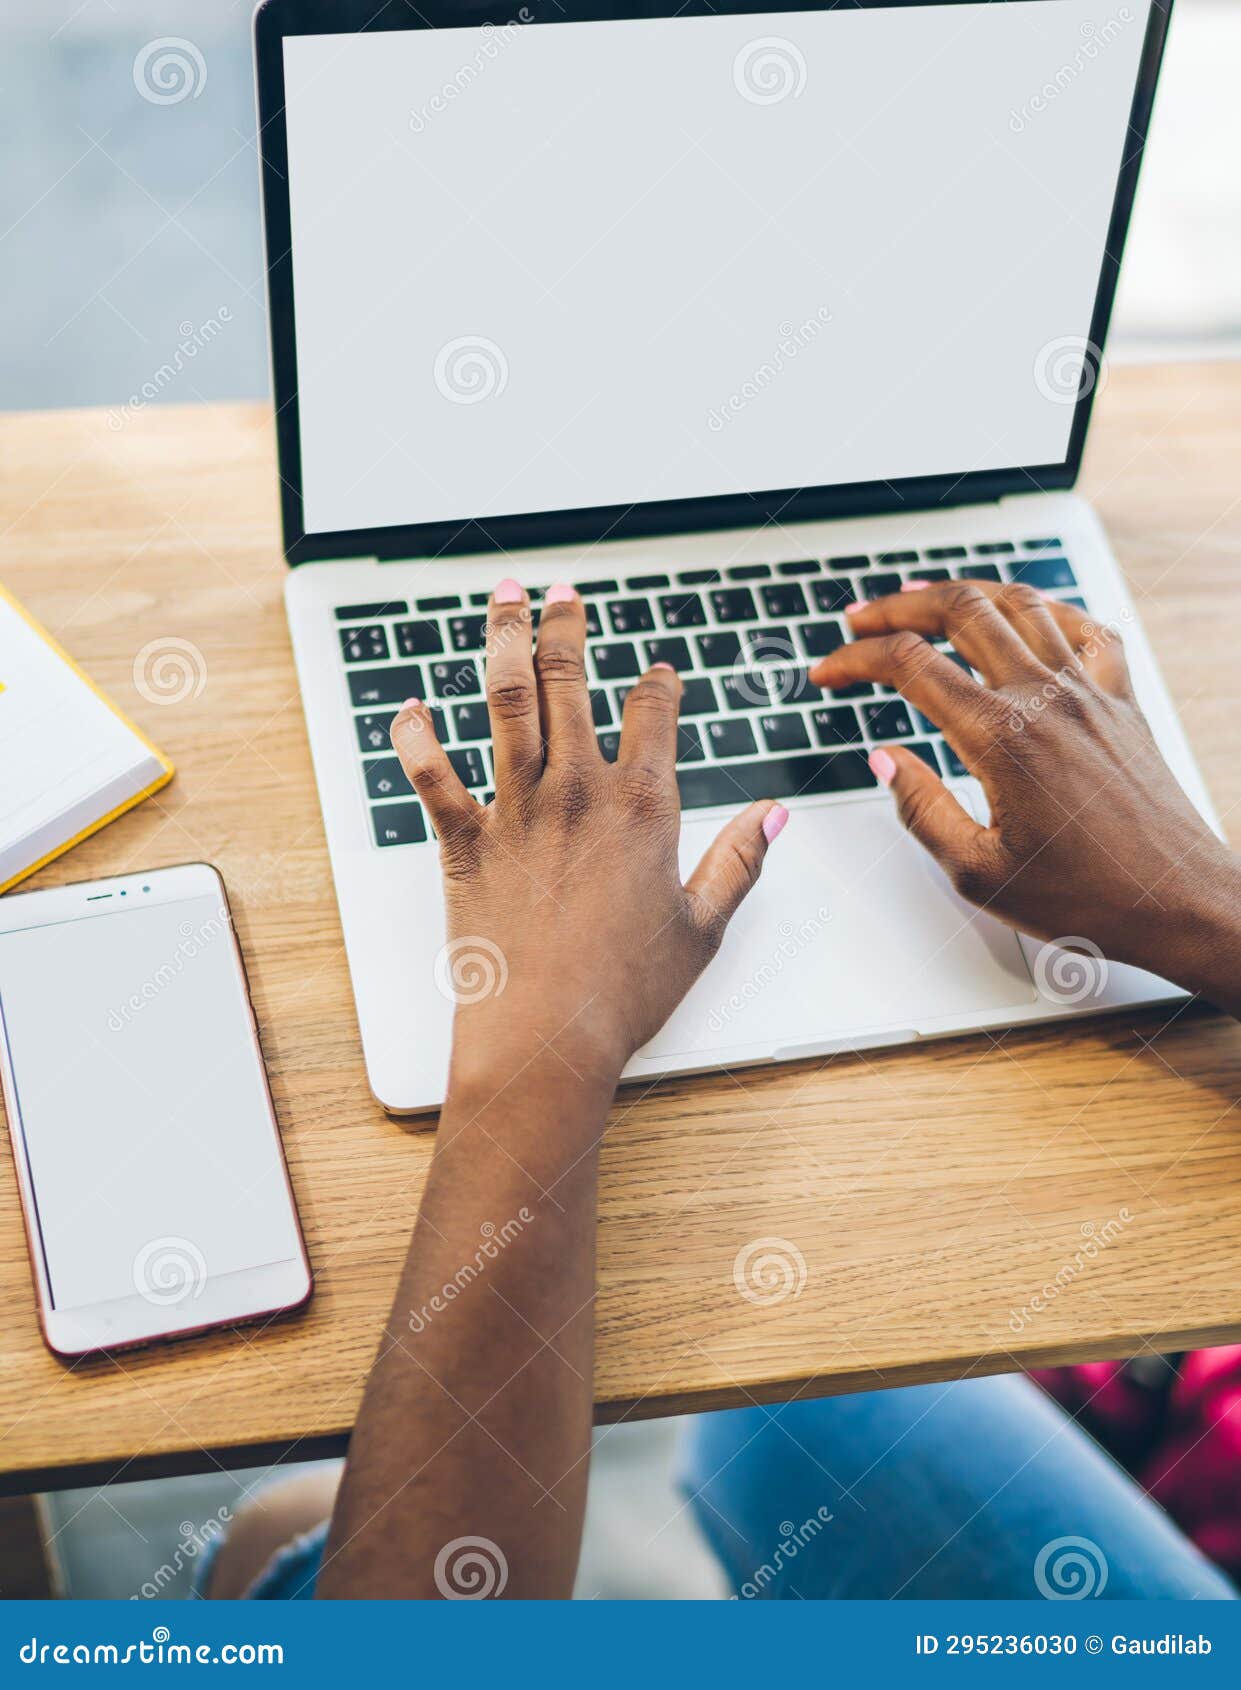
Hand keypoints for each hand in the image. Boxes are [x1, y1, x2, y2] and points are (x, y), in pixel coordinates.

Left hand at [390, 580, 785, 1093]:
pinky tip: (409, 706)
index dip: (659, 681)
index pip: (654, 713)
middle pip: (572, 682)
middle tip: (560, 593)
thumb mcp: (703, 928)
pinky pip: (431, 776)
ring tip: (501, 598)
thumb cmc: (625, 994)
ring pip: (507, 702)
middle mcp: (580, 794)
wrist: (547, 1040)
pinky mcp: (464, 843)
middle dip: (566, 627)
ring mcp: (518, 812)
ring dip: (502, 640)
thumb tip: (776, 814)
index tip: (659, 669)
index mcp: (644, 809)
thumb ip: (741, 860)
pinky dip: (415, 738)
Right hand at [808, 579, 1240, 1006]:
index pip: (909, 666)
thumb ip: (921, 809)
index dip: (855, 660)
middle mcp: (1046, 698)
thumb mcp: (977, 872)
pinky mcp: (1121, 698)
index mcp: (1002, 738)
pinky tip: (1023, 613)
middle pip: (960, 610)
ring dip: (963, 591)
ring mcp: (1089, 690)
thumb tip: (886, 759)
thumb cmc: (1087, 897)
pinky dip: (1043, 607)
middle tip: (861, 617)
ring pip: (1019, 603)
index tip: (827, 671)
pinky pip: (1083, 625)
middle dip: (898, 605)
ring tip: (925, 596)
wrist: (1176, 900)